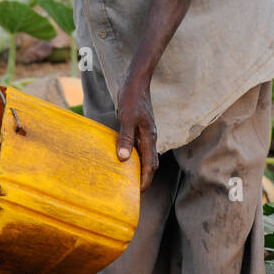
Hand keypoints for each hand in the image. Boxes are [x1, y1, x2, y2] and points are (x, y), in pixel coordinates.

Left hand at [116, 73, 157, 191]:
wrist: (136, 81)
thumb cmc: (132, 98)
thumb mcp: (127, 118)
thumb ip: (125, 138)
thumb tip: (123, 159)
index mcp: (149, 137)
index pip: (150, 165)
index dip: (145, 180)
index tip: (138, 192)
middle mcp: (150, 137)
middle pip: (150, 163)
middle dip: (144, 178)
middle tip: (133, 191)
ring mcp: (145, 133)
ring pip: (145, 156)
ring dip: (140, 168)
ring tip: (128, 179)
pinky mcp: (139, 128)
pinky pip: (139, 147)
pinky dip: (134, 156)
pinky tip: (124, 159)